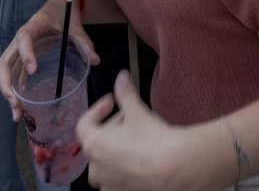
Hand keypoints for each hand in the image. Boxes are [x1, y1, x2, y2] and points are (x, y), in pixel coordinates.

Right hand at [0, 0, 97, 121]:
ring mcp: (19, 48)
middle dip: (6, 83)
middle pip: (5, 61)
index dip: (26, 53)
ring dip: (7, 91)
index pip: (24, 38)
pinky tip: (19, 106)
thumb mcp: (76, 25)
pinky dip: (13, 89)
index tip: (33, 70)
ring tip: (16, 113)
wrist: (58, 2)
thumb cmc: (65, 12)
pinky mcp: (21, 56)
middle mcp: (21, 37)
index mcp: (35, 25)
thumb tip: (95, 61)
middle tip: (15, 102)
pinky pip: (13, 74)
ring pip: (5, 70)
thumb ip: (85, 42)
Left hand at [79, 73, 223, 190]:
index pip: (84, 124)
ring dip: (116, 149)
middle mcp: (96, 168)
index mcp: (93, 145)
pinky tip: (141, 159)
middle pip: (97, 143)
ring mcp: (108, 185)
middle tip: (130, 118)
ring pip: (107, 163)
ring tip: (137, 139)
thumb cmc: (152, 140)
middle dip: (112, 128)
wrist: (174, 168)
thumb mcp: (137, 111)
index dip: (97, 109)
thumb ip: (125, 93)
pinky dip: (124, 167)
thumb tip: (122, 77)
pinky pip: (117, 178)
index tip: (111, 101)